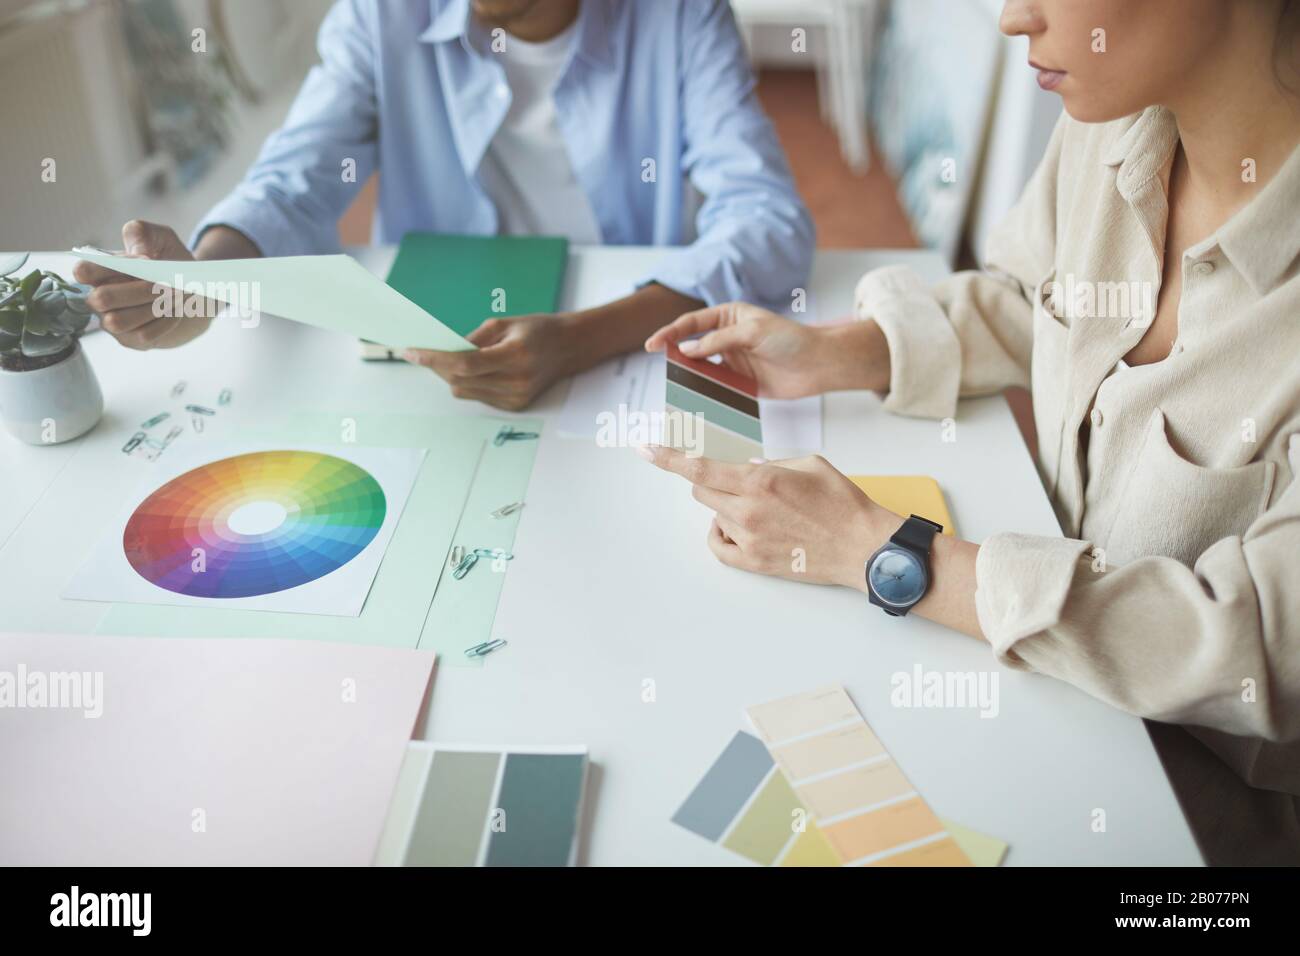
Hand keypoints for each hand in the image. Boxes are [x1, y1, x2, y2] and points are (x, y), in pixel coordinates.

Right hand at [73, 220, 213, 349]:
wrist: (195, 293)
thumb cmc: (170, 263)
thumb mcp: (162, 239)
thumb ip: (144, 232)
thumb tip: (137, 249)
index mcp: (99, 271)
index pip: (82, 271)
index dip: (109, 267)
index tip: (145, 259)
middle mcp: (99, 298)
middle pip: (101, 298)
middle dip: (138, 290)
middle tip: (168, 283)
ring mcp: (113, 322)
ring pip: (118, 322)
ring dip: (151, 308)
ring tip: (175, 295)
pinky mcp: (132, 340)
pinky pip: (143, 336)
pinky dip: (164, 323)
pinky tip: (175, 311)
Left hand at [403, 313, 577, 410]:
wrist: (568, 349)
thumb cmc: (538, 330)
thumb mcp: (504, 324)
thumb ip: (472, 339)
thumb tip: (443, 350)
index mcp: (515, 355)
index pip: (465, 363)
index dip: (435, 358)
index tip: (412, 352)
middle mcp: (517, 381)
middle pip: (460, 380)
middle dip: (437, 366)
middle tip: (424, 352)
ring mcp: (516, 397)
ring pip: (464, 391)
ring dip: (451, 375)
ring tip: (453, 358)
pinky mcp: (515, 406)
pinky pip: (477, 397)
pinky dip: (468, 383)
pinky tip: (476, 370)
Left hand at [639, 445, 896, 589]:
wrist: (862, 547)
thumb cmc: (842, 504)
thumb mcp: (809, 463)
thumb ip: (771, 462)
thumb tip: (746, 466)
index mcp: (760, 480)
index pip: (699, 468)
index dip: (668, 459)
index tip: (645, 450)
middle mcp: (748, 510)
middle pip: (702, 490)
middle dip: (711, 481)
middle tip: (739, 482)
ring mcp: (748, 539)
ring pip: (714, 515)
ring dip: (727, 506)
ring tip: (764, 509)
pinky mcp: (754, 562)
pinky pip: (719, 545)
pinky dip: (722, 533)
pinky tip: (738, 527)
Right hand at [644, 302, 891, 397]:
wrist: (818, 365)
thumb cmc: (791, 340)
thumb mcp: (752, 331)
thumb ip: (718, 340)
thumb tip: (687, 350)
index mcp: (728, 317)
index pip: (691, 323)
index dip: (670, 333)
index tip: (652, 344)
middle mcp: (726, 338)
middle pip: (692, 347)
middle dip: (675, 355)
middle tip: (660, 365)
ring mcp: (732, 362)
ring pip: (701, 369)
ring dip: (689, 377)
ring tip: (676, 386)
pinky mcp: (739, 384)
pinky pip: (716, 389)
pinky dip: (705, 394)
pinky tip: (696, 401)